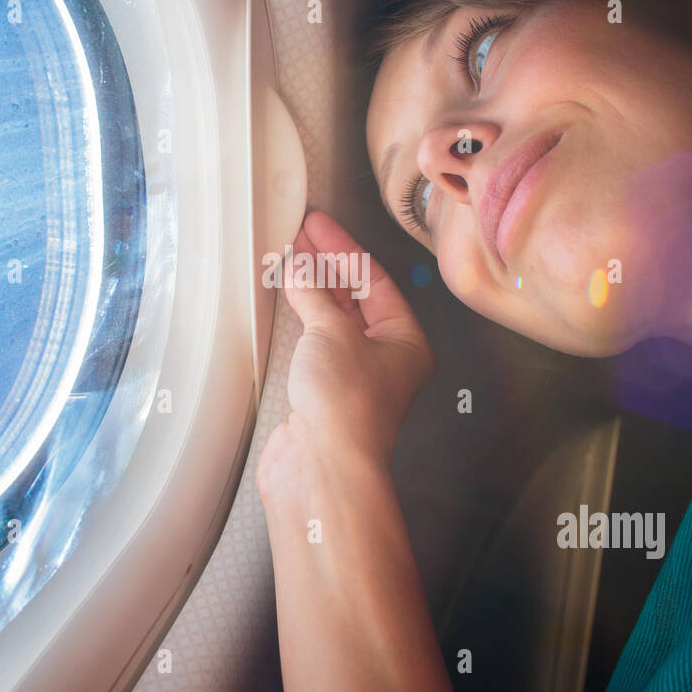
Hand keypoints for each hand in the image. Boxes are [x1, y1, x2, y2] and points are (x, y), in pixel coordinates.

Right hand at [257, 210, 434, 500]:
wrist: (322, 466)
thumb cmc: (346, 406)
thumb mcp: (333, 332)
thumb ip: (314, 292)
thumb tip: (300, 264)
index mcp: (406, 342)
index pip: (374, 280)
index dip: (344, 248)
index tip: (318, 224)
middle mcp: (385, 358)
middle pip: (356, 298)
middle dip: (328, 264)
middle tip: (301, 232)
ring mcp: (352, 376)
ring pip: (333, 320)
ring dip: (313, 288)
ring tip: (290, 255)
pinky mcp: (323, 392)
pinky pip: (314, 341)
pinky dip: (300, 316)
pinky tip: (286, 296)